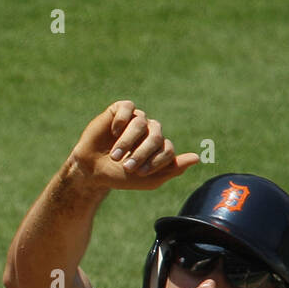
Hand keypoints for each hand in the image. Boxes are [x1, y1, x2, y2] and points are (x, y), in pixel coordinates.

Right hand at [67, 100, 199, 191]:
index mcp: (158, 147)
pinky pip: (128, 108)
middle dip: (142, 153)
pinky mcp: (119, 110)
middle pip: (156, 135)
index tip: (139, 173)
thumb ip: (172, 170)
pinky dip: (121, 121)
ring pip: (141, 123)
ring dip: (127, 142)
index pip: (168, 148)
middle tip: (127, 167)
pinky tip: (112, 132)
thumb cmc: (118, 176)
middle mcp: (149, 130)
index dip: (156, 161)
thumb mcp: (148, 179)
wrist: (91, 170)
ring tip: (115, 156)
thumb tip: (197, 158)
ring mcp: (135, 119)